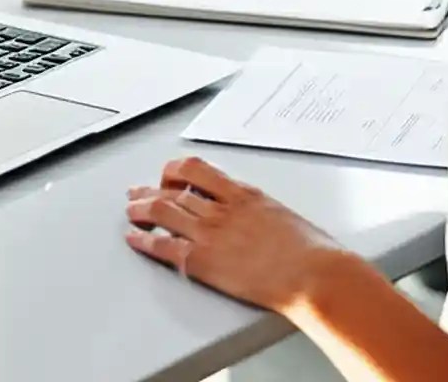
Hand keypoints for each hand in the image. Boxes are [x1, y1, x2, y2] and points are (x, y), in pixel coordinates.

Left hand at [125, 157, 349, 313]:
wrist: (316, 275)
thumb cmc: (313, 254)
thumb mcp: (285, 218)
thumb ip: (261, 214)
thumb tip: (258, 220)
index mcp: (243, 195)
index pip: (198, 171)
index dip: (176, 172)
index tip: (169, 177)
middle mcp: (221, 209)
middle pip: (173, 189)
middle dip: (151, 190)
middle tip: (138, 193)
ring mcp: (209, 233)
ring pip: (161, 211)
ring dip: (141, 210)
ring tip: (131, 212)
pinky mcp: (202, 259)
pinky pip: (162, 245)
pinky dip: (143, 240)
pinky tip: (134, 239)